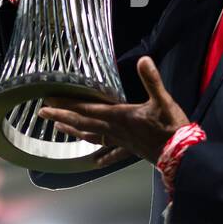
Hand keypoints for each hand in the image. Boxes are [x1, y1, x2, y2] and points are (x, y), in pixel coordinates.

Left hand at [37, 57, 188, 167]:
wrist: (180, 154)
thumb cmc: (171, 127)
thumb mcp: (162, 100)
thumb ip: (151, 80)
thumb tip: (144, 60)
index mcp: (119, 116)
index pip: (86, 109)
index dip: (66, 105)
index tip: (48, 102)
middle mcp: (114, 130)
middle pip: (82, 123)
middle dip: (61, 117)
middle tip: (42, 113)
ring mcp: (121, 142)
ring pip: (91, 137)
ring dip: (74, 132)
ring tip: (58, 129)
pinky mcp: (130, 150)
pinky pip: (112, 154)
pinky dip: (102, 158)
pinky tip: (94, 163)